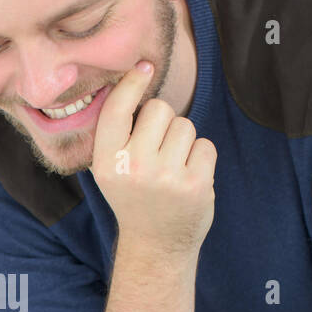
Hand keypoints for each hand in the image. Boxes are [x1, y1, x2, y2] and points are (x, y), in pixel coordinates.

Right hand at [91, 60, 216, 255]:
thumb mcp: (110, 169)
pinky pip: (205, 145)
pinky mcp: (195, 184)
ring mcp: (165, 177)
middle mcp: (132, 168)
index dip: (132, 83)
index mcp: (106, 162)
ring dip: (183, 141)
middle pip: (159, 109)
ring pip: (185, 125)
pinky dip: (201, 158)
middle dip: (163, 122)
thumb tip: (138, 75)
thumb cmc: (134, 197)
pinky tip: (188, 178)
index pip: (117, 109)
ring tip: (173, 167)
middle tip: (157, 151)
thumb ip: (118, 132)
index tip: (144, 67)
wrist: (156, 245)